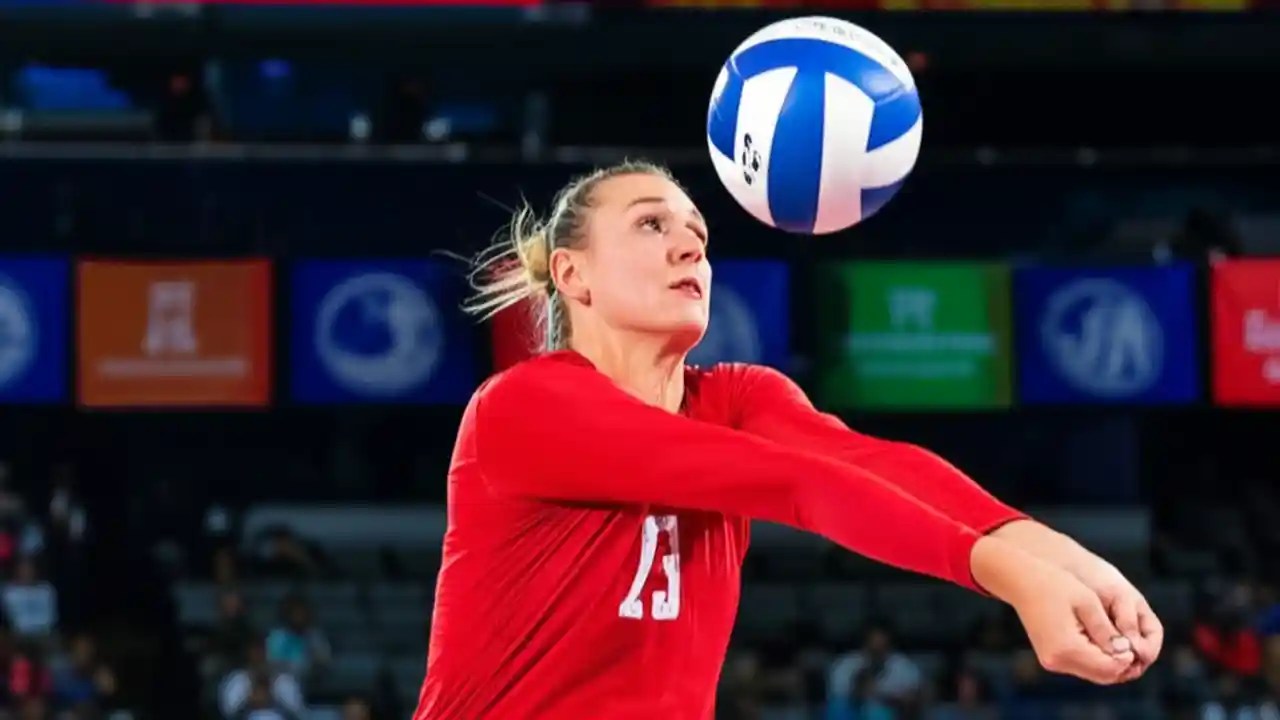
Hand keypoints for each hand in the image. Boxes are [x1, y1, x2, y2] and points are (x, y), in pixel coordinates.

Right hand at [988, 520, 1162, 679]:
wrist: (1020, 580)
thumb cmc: (1055, 585)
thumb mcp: (1087, 603)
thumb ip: (1107, 630)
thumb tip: (1126, 652)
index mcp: (1067, 648)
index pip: (1109, 667)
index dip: (1127, 657)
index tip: (1134, 640)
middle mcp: (1058, 661)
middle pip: (1103, 675)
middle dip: (1121, 663)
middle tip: (1131, 643)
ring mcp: (1052, 661)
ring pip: (1094, 673)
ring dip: (1109, 662)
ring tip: (1118, 639)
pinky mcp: (1051, 658)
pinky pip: (1082, 666)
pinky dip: (1096, 658)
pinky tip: (1102, 639)